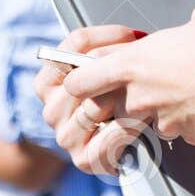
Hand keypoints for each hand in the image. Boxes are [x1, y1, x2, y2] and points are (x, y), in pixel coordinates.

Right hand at [36, 24, 148, 176]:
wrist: (119, 151)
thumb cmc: (113, 103)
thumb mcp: (104, 73)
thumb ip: (107, 54)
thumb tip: (135, 39)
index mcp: (47, 83)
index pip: (74, 44)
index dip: (107, 36)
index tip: (133, 36)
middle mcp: (50, 110)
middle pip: (83, 77)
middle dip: (116, 69)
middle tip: (144, 64)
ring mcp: (65, 136)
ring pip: (95, 106)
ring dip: (123, 99)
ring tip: (147, 92)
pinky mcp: (83, 159)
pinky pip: (108, 138)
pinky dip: (127, 128)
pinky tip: (142, 121)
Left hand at [63, 7, 194, 149]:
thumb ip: (189, 23)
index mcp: (130, 63)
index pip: (81, 80)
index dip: (79, 83)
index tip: (83, 82)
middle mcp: (136, 95)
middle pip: (107, 106)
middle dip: (116, 102)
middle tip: (139, 91)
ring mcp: (156, 120)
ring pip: (141, 122)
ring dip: (153, 113)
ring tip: (182, 96)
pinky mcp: (179, 137)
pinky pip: (173, 132)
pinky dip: (183, 124)